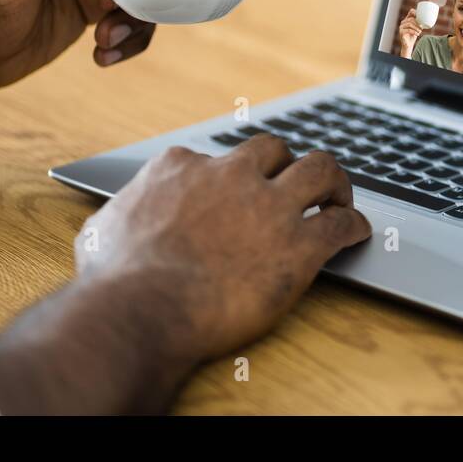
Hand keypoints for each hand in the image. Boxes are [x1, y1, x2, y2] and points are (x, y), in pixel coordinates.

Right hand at [75, 135, 370, 361]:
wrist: (139, 311)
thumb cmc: (114, 279)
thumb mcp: (104, 229)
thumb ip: (122, 214)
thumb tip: (115, 222)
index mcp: (183, 168)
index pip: (218, 158)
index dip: (231, 178)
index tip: (238, 192)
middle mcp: (230, 176)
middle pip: (275, 150)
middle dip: (287, 164)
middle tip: (297, 184)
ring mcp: (269, 208)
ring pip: (320, 170)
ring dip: (334, 182)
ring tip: (340, 197)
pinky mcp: (299, 246)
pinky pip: (341, 225)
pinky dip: (354, 226)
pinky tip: (358, 234)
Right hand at [397, 9, 423, 57]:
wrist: (408, 45)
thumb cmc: (413, 36)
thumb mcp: (417, 28)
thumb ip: (419, 23)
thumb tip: (426, 19)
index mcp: (407, 20)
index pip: (410, 12)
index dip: (415, 12)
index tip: (420, 15)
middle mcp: (403, 23)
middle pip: (411, 19)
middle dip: (417, 23)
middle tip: (421, 28)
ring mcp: (401, 27)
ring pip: (410, 24)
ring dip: (416, 28)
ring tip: (420, 31)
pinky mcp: (401, 32)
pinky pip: (409, 30)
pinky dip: (414, 32)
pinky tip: (417, 34)